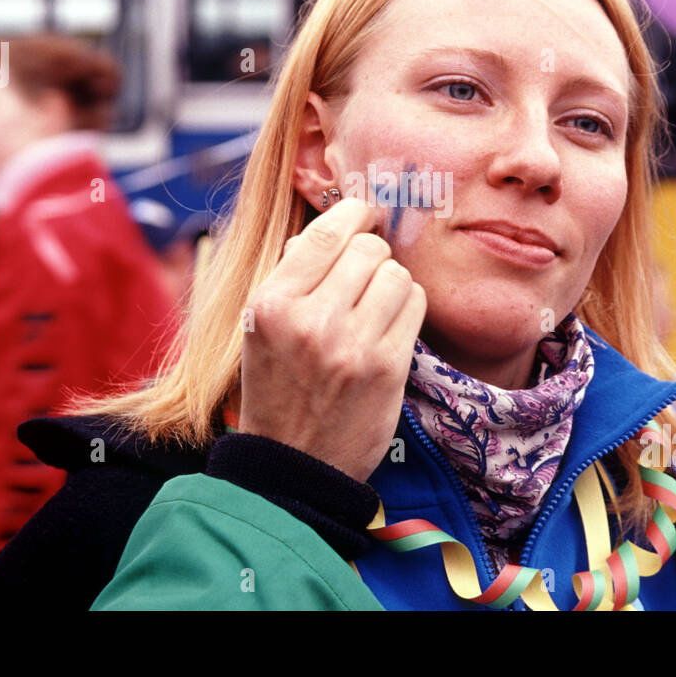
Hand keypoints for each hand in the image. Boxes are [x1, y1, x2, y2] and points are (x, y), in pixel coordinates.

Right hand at [238, 197, 426, 481]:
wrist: (293, 464)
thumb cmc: (278, 388)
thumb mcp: (261, 328)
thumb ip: (293, 276)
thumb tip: (337, 226)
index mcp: (271, 304)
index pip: (326, 233)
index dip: (354, 214)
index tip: (364, 212)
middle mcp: (310, 320)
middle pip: (369, 249)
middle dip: (372, 256)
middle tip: (363, 278)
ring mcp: (351, 345)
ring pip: (397, 274)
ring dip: (392, 284)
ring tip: (374, 308)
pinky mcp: (387, 367)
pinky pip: (414, 306)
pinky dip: (407, 309)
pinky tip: (389, 327)